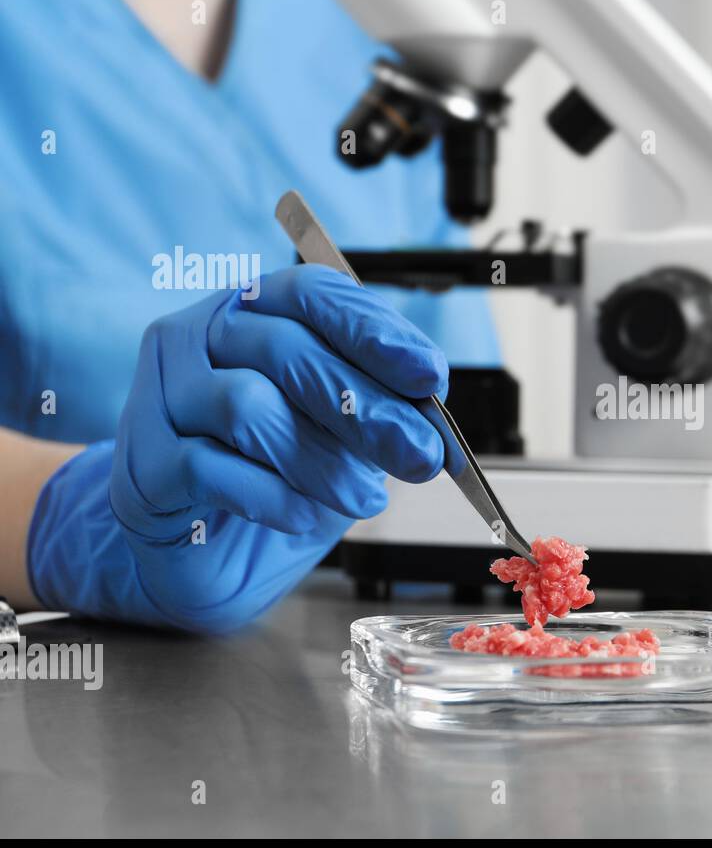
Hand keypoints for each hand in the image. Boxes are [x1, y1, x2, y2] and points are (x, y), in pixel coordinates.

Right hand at [28, 265, 447, 632]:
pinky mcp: (143, 462)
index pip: (313, 295)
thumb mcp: (340, 435)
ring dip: (320, 458)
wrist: (201, 552)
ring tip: (364, 499)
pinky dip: (268, 495)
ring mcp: (162, 396)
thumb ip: (374, 411)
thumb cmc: (275, 474)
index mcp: (254, 312)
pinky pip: (207, 467)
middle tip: (421, 455)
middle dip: (366, 408)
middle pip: (285, 349)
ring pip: (246, 406)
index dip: (374, 333)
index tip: (431, 377)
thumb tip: (427, 417)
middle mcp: (198, 337)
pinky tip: (302, 514)